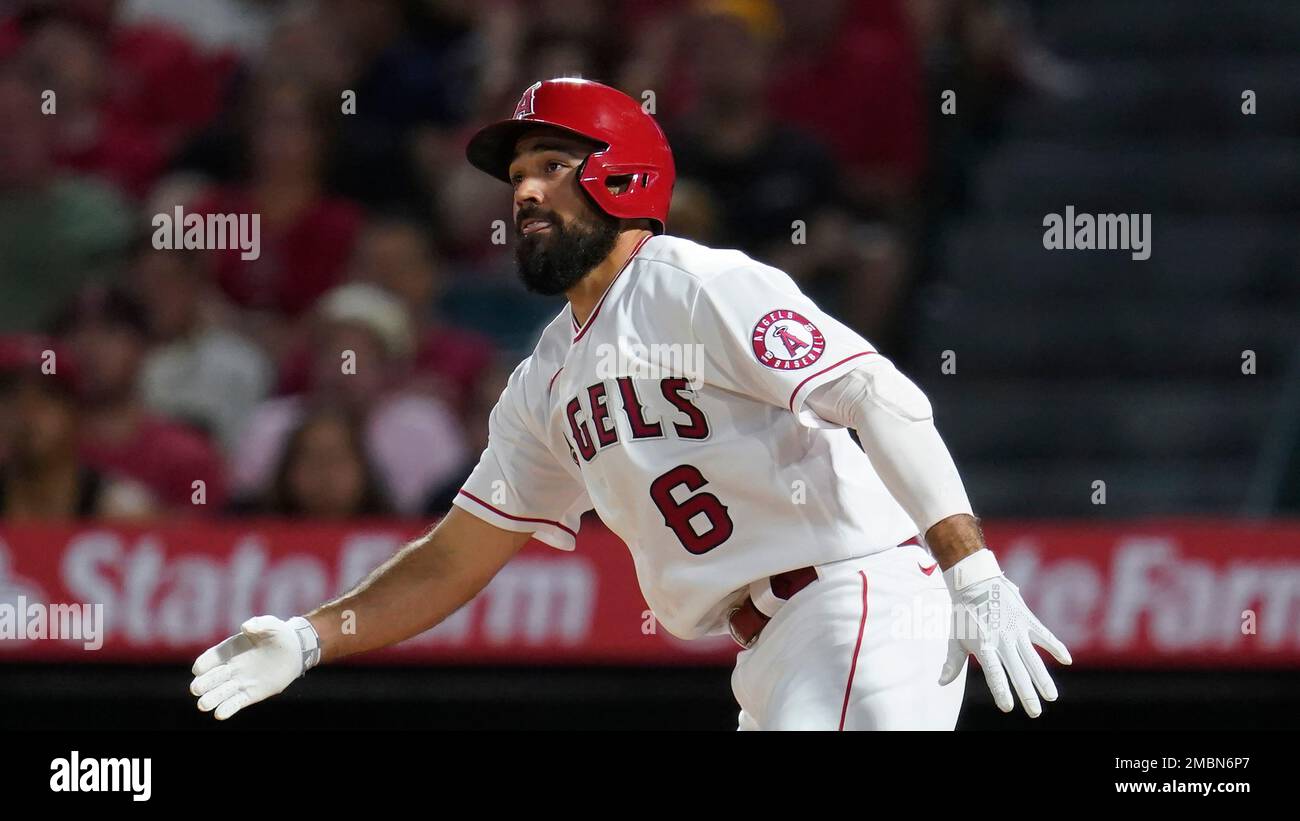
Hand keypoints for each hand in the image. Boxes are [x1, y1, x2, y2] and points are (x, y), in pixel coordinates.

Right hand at [190, 615, 318, 719]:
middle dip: (203, 683)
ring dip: (212, 699)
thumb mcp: (270, 625)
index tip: (199, 669)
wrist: (295, 649)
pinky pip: (237, 702)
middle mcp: (231, 667)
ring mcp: (240, 681)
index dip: (204, 663)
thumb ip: (258, 624)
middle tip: (196, 689)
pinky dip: (228, 708)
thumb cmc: (279, 634)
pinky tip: (219, 714)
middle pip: (212, 677)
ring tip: (203, 705)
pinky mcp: (252, 693)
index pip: (211, 657)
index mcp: (230, 649)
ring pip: (221, 692)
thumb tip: (246, 627)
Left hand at [938, 551, 1071, 716]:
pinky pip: (1044, 635)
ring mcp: (1016, 629)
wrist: (975, 582)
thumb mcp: (955, 637)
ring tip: (1052, 697)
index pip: (993, 672)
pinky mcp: (1027, 619)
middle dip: (1027, 693)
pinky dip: (1056, 646)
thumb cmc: (964, 614)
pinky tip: (1067, 660)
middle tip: (1035, 713)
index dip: (1000, 689)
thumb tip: (941, 682)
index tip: (1007, 707)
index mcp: (983, 645)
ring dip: (1043, 678)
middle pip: (1016, 670)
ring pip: (1033, 658)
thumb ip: (952, 662)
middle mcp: (1001, 639)